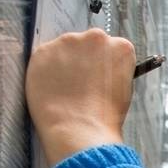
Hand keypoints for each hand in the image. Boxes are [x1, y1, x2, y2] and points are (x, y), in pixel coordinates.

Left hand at [26, 28, 134, 166]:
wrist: (79, 130)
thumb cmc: (105, 116)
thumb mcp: (124, 89)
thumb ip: (115, 70)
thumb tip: (103, 69)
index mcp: (120, 47)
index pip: (113, 47)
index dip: (106, 65)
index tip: (102, 76)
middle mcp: (95, 37)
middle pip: (88, 43)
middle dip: (86, 59)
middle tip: (83, 83)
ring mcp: (67, 42)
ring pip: (66, 49)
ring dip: (65, 63)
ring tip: (67, 89)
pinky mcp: (43, 50)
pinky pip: (45, 57)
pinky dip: (47, 70)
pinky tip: (53, 89)